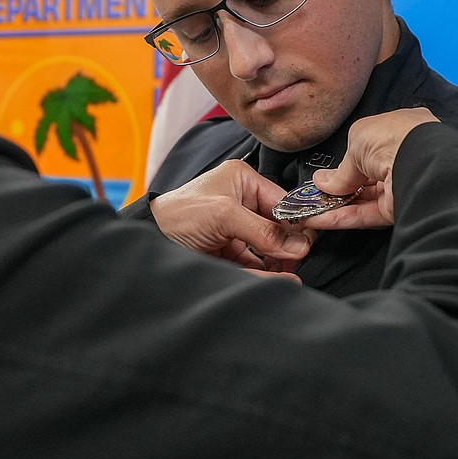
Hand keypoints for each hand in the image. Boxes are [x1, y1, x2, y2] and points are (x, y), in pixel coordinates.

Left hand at [149, 160, 310, 277]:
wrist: (149, 239)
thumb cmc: (177, 215)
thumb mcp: (223, 216)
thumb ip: (263, 231)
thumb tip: (299, 246)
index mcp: (243, 180)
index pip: (282, 201)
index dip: (297, 222)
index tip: (308, 243)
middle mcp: (242, 201)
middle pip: (278, 225)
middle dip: (289, 244)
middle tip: (299, 261)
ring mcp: (236, 227)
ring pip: (269, 245)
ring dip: (280, 260)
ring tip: (291, 272)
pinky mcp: (229, 250)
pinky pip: (256, 261)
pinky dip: (267, 271)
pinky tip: (279, 278)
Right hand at [302, 108, 441, 229]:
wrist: (419, 161)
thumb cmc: (393, 137)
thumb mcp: (357, 140)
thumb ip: (341, 167)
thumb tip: (322, 182)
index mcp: (400, 130)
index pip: (371, 148)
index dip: (348, 160)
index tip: (327, 172)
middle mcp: (403, 158)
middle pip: (366, 176)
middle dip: (339, 186)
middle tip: (314, 194)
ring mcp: (401, 185)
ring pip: (363, 198)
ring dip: (335, 204)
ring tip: (310, 207)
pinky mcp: (398, 209)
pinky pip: (366, 214)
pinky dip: (342, 217)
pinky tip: (319, 218)